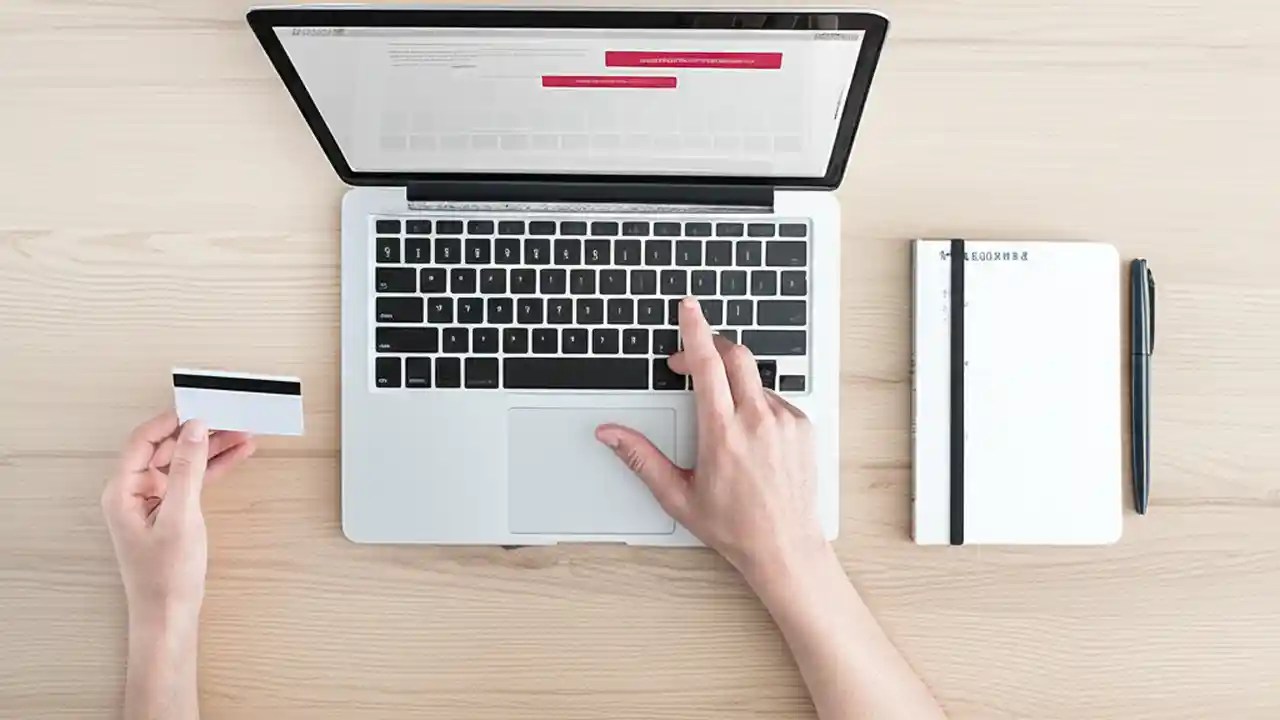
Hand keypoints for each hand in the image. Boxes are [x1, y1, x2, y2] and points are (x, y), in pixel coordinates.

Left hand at [101, 410, 254, 626]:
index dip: (172, 420)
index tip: (201, 405)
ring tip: (243, 431)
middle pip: (167, 448)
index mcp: (123, 491)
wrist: (170, 615)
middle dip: (200, 431)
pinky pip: (192, 480)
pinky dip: (213, 468)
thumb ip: (188, 469)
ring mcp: (153, 502)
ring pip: (184, 462)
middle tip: (229, 415)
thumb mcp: (181, 517)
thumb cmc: (166, 575)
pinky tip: (237, 455)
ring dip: (212, 447)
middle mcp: (134, 492)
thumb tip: (195, 429)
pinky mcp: (171, 512)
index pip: (144, 440)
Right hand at [596, 297, 824, 580]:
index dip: (694, 329)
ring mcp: (785, 421)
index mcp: (723, 432)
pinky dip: (756, 403)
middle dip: (711, 345)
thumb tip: (610, 435)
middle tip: (691, 360)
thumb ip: (640, 458)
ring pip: (755, 378)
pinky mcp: (803, 426)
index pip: (707, 364)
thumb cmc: (733, 526)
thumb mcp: (677, 495)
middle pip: (735, 355)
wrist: (785, 547)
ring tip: (720, 416)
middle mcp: (757, 420)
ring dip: (733, 381)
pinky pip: (775, 398)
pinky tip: (748, 434)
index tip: (688, 307)